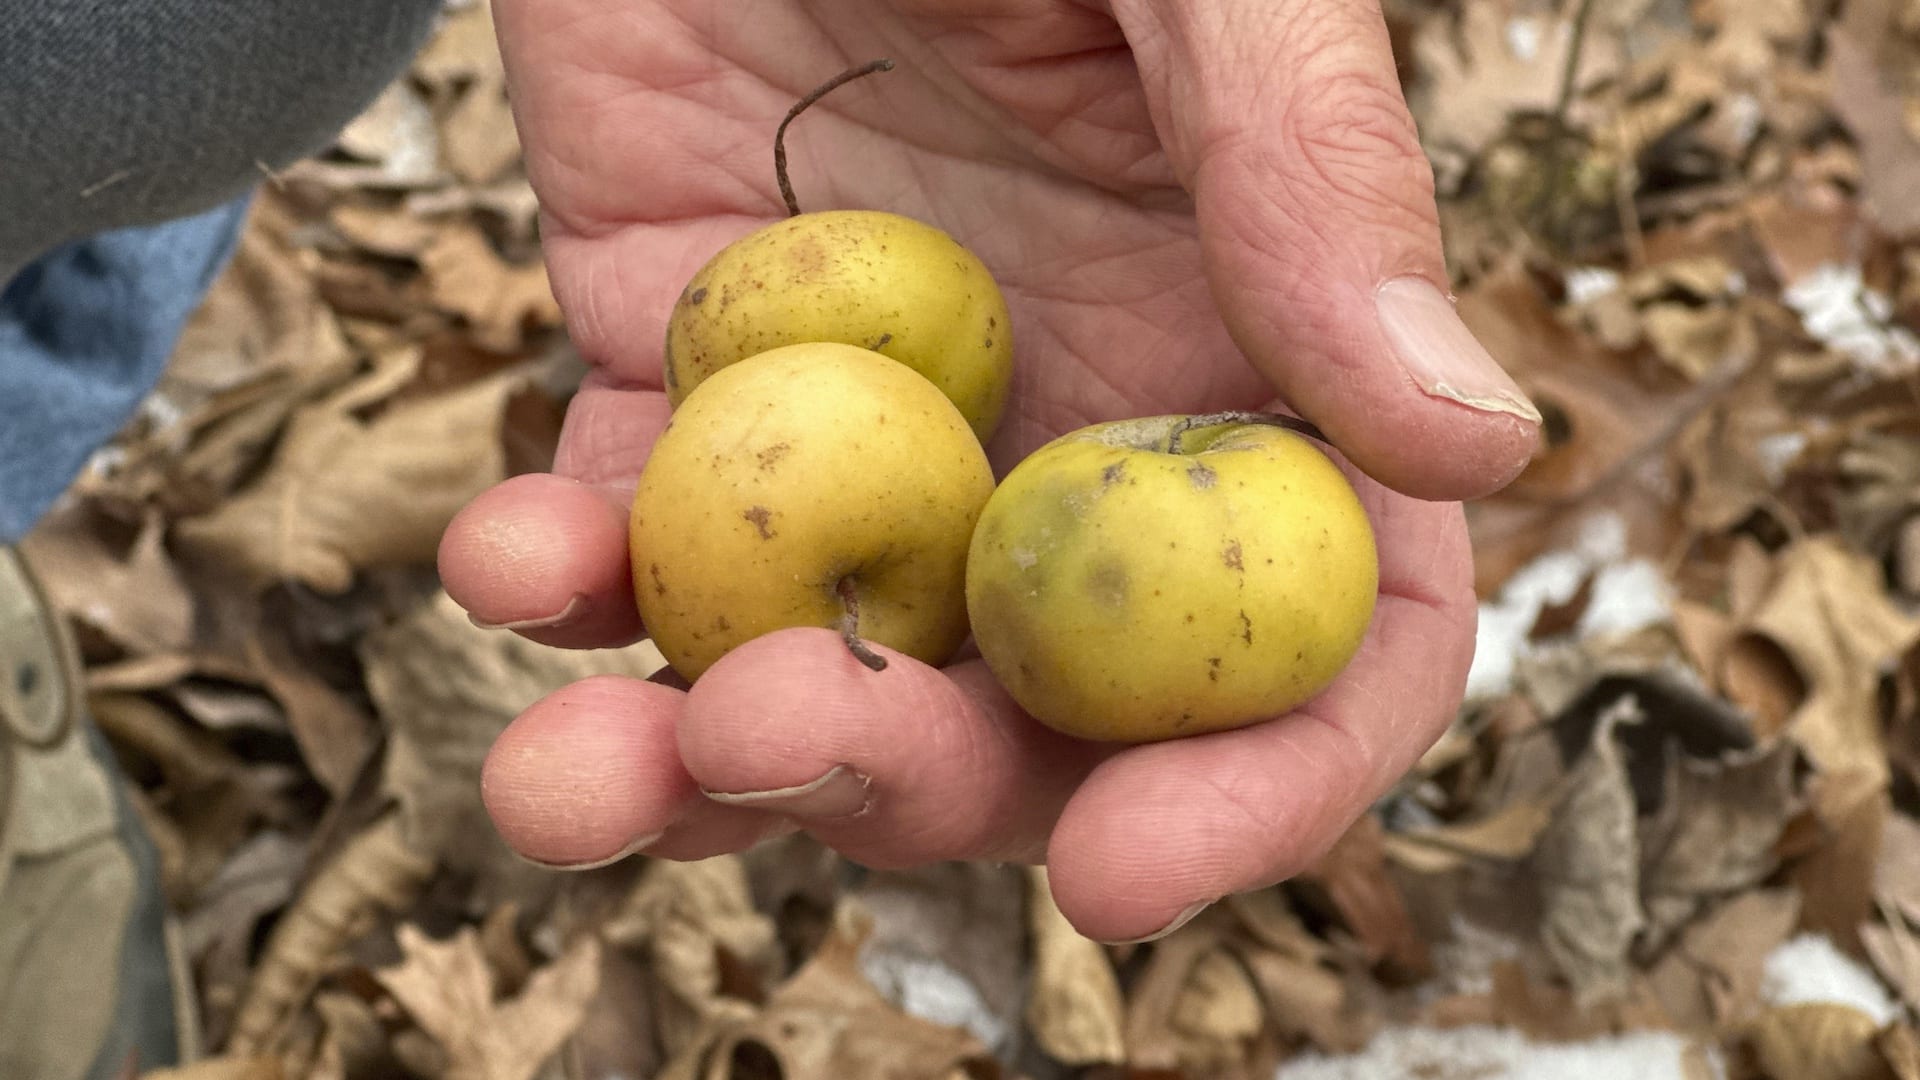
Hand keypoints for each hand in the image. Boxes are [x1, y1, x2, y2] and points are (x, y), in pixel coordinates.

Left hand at [439, 0, 1538, 942]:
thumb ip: (1310, 179)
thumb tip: (1473, 446)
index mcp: (1242, 355)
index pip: (1323, 638)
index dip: (1255, 788)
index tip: (1120, 877)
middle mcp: (1067, 429)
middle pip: (1035, 715)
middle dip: (907, 787)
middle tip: (776, 743)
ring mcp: (865, 420)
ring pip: (812, 664)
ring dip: (685, 759)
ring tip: (574, 774)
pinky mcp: (677, 363)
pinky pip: (624, 530)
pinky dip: (557, 581)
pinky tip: (505, 559)